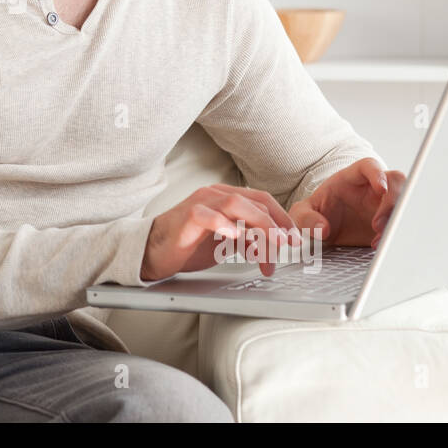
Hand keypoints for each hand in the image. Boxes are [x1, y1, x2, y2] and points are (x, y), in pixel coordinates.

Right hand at [141, 184, 301, 281]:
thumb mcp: (224, 245)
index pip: (262, 200)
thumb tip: (269, 247)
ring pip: (238, 204)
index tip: (295, 238)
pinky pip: (208, 215)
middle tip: (289, 245)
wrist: (152, 252)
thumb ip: (246, 241)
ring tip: (273, 244)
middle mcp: (215, 195)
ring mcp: (201, 202)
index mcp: (225, 198)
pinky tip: (235, 236)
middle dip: (277, 225)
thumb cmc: (186, 245)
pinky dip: (224, 225)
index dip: (282, 218)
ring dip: (260, 224)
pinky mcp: (187, 215)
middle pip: (255, 202)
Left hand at [288, 158, 405, 248]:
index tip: (381, 189)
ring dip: (395, 220)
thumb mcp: (302, 213)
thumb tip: (322, 228)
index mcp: (351, 178)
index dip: (378, 174)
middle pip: (395, 183)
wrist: (323, 231)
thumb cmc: (316, 213)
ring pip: (403, 203)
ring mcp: (383, 204)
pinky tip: (377, 245)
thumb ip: (306, 218)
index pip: (369, 166)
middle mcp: (372, 189)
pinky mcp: (389, 222)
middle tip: (377, 225)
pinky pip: (400, 224)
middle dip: (392, 203)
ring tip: (379, 238)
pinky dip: (393, 234)